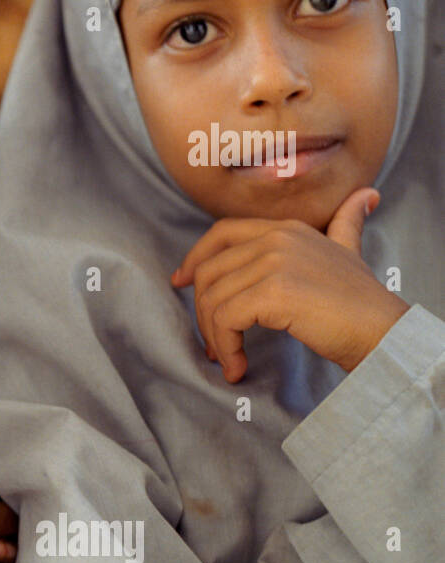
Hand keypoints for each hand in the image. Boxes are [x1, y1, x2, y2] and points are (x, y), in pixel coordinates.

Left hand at [171, 187, 409, 383]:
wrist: (383, 330)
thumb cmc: (361, 301)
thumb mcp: (349, 251)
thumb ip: (346, 224)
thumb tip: (365, 196)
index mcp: (286, 227)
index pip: (222, 233)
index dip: (195, 257)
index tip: (180, 281)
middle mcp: (277, 238)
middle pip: (209, 271)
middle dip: (203, 311)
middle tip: (213, 343)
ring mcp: (274, 262)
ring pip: (213, 299)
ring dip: (214, 336)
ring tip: (228, 359)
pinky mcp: (272, 292)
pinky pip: (225, 320)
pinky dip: (225, 347)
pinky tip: (238, 366)